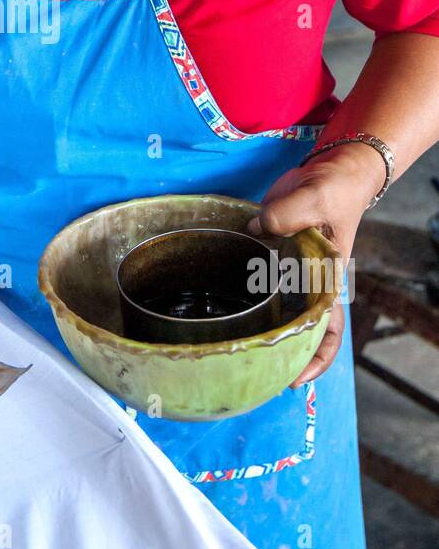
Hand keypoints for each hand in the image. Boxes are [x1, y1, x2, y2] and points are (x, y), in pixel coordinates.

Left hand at [245, 144, 384, 387]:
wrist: (330, 170)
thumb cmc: (334, 189)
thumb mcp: (316, 198)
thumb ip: (287, 215)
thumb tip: (258, 229)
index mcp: (327, 279)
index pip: (328, 329)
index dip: (316, 358)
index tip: (296, 379)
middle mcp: (306, 281)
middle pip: (294, 326)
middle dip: (276, 352)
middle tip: (245, 370)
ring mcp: (286, 268)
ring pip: (270, 304)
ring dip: (253, 324)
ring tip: (225, 345)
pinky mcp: (268, 251)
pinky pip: (252, 275)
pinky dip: (238, 287)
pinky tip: (215, 298)